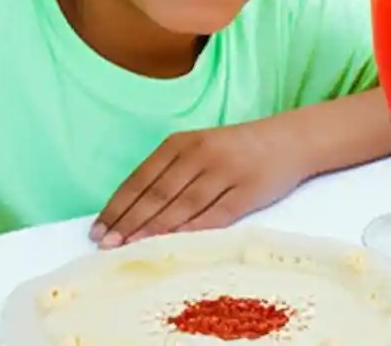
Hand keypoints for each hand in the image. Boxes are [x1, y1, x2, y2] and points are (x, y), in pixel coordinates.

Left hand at [90, 120, 306, 248]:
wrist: (291, 140)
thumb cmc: (238, 148)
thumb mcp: (200, 148)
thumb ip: (170, 172)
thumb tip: (131, 211)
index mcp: (183, 142)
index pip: (142, 178)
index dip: (118, 206)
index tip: (98, 229)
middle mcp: (201, 155)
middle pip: (158, 194)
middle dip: (129, 222)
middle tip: (105, 245)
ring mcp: (226, 173)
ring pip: (182, 206)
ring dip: (153, 230)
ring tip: (130, 249)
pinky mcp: (248, 192)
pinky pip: (214, 216)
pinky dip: (191, 231)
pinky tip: (172, 244)